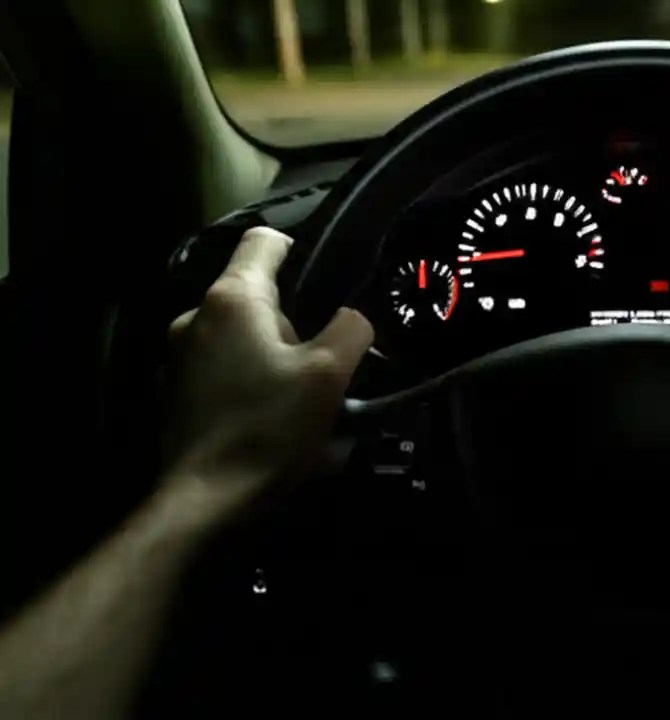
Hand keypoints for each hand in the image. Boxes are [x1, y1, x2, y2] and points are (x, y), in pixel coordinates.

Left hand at [164, 227, 373, 514]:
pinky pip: (225, 368)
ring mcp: (180, 355)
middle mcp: (196, 315)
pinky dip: (251, 382)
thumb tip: (352, 318)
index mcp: (232, 298)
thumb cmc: (268, 428)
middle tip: (324, 365)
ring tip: (302, 401)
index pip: (265, 241)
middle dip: (295, 322)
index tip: (328, 279)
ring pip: (243, 336)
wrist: (205, 501)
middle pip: (259, 296)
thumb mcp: (328, 376)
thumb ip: (350, 331)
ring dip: (274, 357)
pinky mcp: (177, 391)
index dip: (301, 248)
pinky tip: (271, 421)